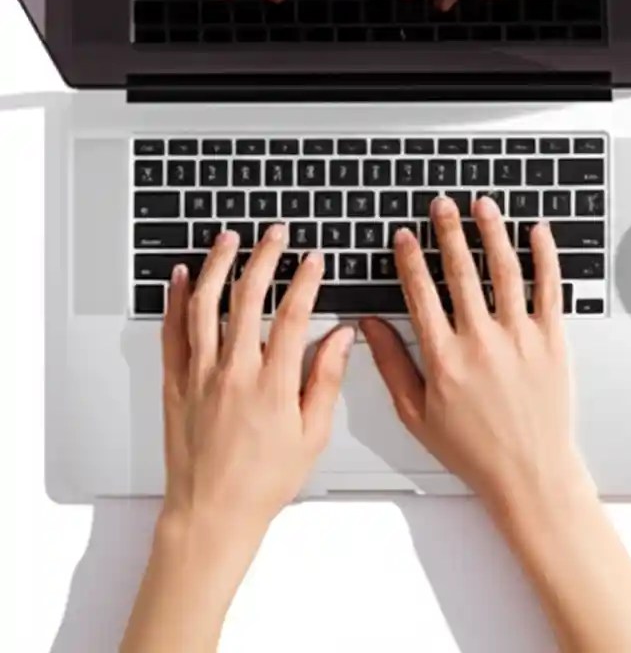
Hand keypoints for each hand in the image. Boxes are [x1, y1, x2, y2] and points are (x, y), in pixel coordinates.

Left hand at [161, 225, 353, 535]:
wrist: (211, 512)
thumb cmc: (263, 482)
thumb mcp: (313, 435)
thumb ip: (326, 381)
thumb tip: (340, 340)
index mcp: (273, 384)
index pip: (293, 315)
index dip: (305, 280)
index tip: (313, 259)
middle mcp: (234, 372)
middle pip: (248, 298)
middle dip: (264, 258)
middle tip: (274, 235)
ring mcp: (200, 375)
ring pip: (206, 305)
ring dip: (219, 266)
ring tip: (229, 239)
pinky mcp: (175, 384)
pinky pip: (173, 332)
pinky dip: (177, 299)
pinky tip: (184, 277)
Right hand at [361, 196, 589, 506]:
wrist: (529, 472)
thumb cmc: (473, 450)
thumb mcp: (416, 414)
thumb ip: (392, 365)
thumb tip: (369, 326)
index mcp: (443, 358)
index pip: (420, 292)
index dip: (409, 259)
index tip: (404, 235)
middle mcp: (480, 341)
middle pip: (461, 271)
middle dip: (447, 231)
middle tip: (441, 205)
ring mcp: (520, 338)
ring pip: (504, 269)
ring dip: (491, 231)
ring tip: (482, 205)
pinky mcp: (553, 341)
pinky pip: (549, 288)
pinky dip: (544, 255)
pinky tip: (537, 232)